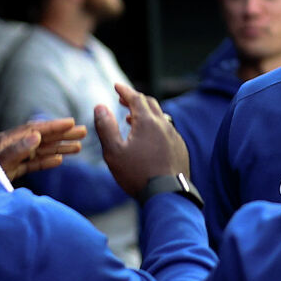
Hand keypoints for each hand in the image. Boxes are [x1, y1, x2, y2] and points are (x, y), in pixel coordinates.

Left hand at [0, 117, 85, 182]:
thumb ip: (15, 151)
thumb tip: (36, 136)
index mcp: (5, 142)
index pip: (34, 130)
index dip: (54, 126)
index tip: (72, 123)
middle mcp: (9, 147)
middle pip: (40, 138)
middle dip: (61, 135)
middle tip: (84, 132)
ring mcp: (9, 159)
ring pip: (38, 151)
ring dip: (58, 148)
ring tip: (78, 147)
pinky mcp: (7, 171)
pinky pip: (30, 164)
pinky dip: (45, 161)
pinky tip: (58, 161)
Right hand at [93, 83, 188, 198]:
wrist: (167, 195)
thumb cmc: (137, 174)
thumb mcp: (114, 152)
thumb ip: (106, 127)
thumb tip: (100, 106)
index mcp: (147, 122)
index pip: (136, 98)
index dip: (125, 91)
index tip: (117, 86)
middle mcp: (164, 125)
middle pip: (150, 104)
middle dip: (136, 99)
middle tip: (123, 100)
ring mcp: (174, 136)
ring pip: (160, 117)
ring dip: (146, 114)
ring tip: (132, 120)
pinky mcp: (180, 148)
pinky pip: (167, 131)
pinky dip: (156, 127)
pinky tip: (149, 139)